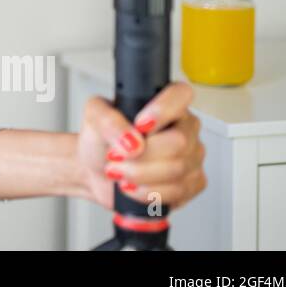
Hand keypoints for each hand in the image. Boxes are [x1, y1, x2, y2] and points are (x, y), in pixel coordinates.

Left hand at [76, 81, 205, 211]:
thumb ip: (107, 119)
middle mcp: (184, 128)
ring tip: (119, 172)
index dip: (162, 110)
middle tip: (116, 156)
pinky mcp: (191, 184)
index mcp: (166, 104)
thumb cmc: (100, 140)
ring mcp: (192, 157)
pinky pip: (179, 191)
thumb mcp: (93, 117)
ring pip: (177, 169)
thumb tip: (133, 141)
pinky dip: (149, 192)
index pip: (181, 94)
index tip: (139, 125)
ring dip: (140, 175)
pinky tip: (134, 187)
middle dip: (141, 155)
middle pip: (179, 142)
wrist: (95, 171)